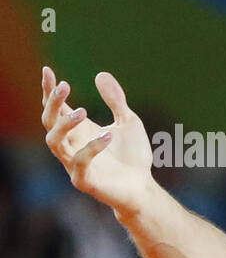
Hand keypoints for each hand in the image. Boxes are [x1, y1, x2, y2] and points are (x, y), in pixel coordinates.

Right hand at [41, 67, 158, 214]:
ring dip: (64, 125)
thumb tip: (100, 74)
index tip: (48, 70)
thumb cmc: (133, 156)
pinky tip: (108, 137)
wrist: (143, 187)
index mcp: (77, 131)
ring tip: (83, 111)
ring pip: (54, 141)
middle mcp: (71, 145)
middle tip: (65, 85)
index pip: (55, 108)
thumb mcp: (128, 122)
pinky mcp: (84, 180)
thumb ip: (116, 100)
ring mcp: (74, 163)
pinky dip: (92, 148)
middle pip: (48, 121)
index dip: (49, 90)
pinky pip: (79, 163)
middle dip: (53, 103)